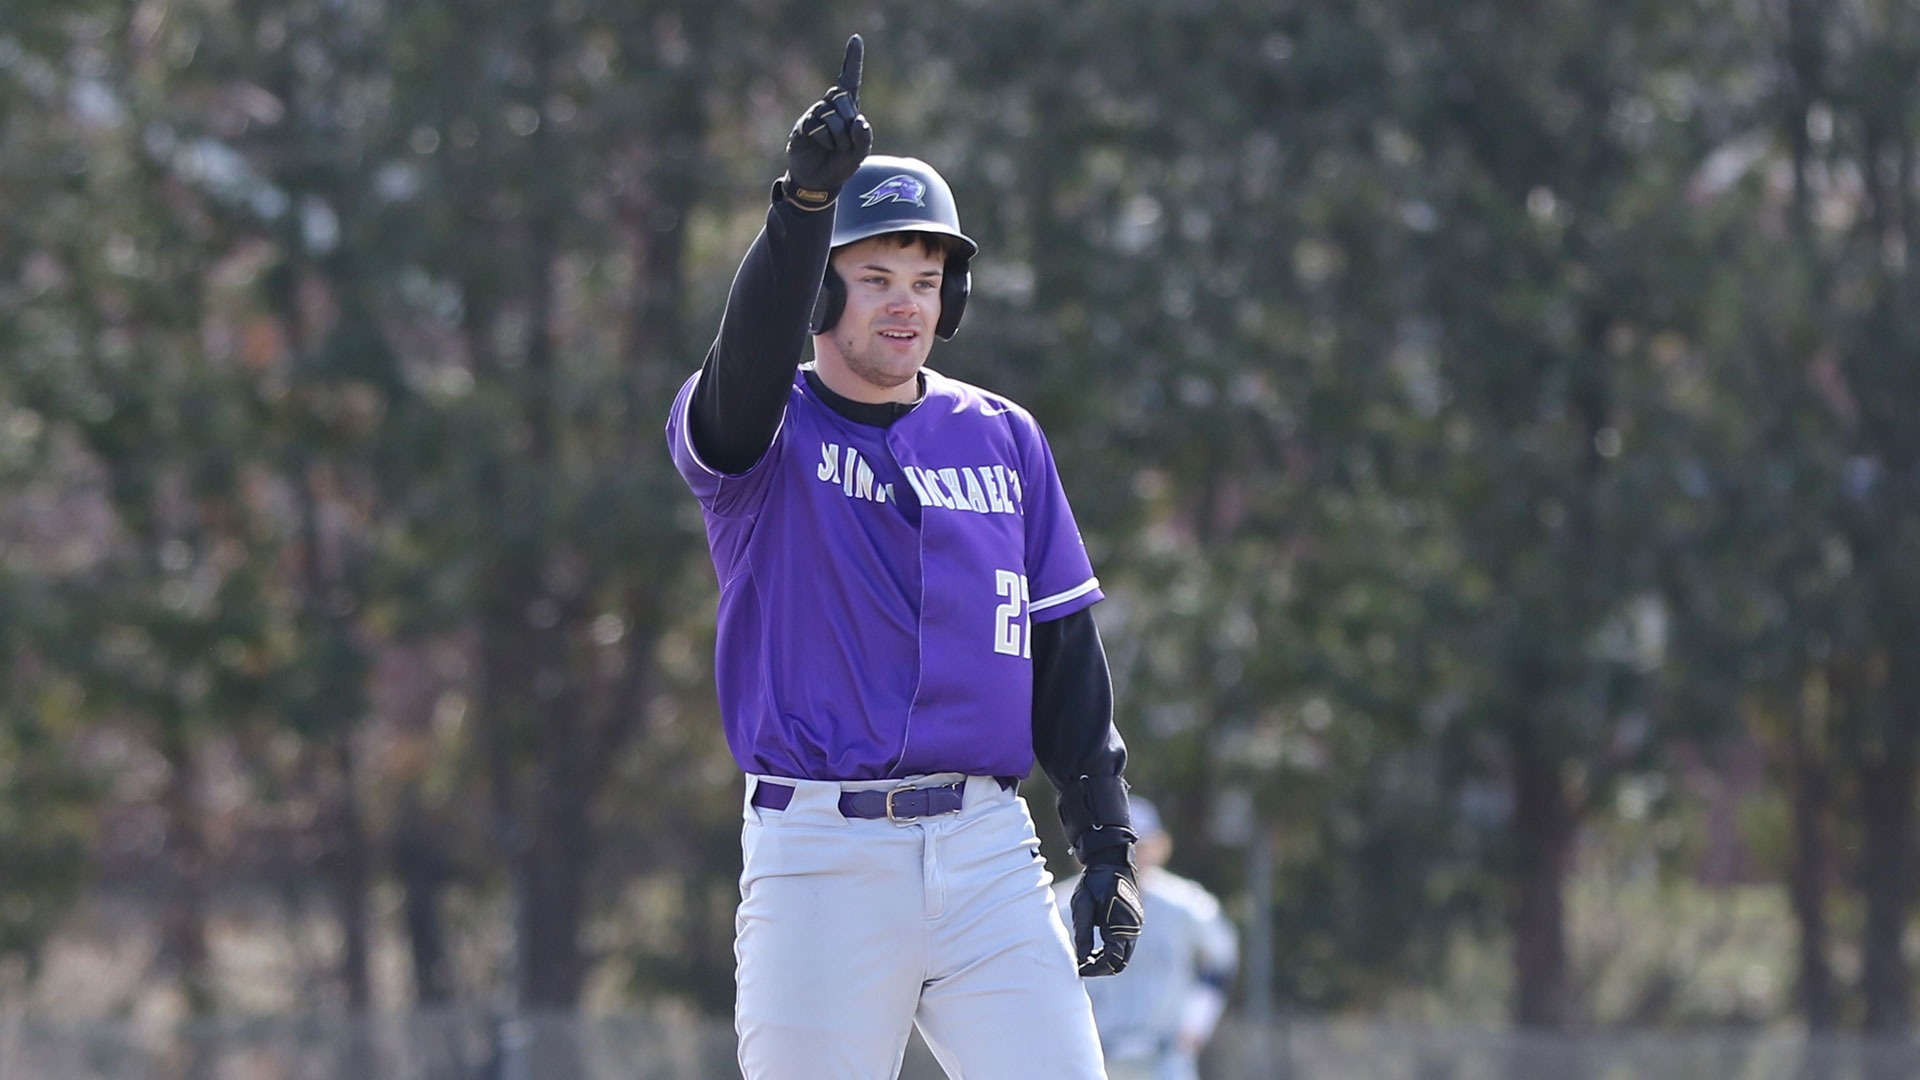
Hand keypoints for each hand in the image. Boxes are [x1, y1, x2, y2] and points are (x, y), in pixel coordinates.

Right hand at [783, 35, 872, 209]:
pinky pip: (817, 127)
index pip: (850, 80)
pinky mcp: (803, 126)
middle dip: (848, 124)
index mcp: (847, 110)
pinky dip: (825, 142)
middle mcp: (830, 108)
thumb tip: (859, 121)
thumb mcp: (859, 155)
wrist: (819, 183)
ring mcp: (815, 115)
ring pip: (830, 116)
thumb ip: (864, 139)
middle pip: (842, 99)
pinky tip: (821, 148)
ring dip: (838, 138)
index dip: (852, 60)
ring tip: (834, 149)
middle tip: (845, 144)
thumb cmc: (841, 166)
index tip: (855, 38)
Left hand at [1070, 856, 1143, 976]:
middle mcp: (1132, 928)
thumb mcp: (1083, 906)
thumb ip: (1083, 933)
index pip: (1111, 960)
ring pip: (1124, 955)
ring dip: (1107, 960)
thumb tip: (1081, 959)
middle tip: (1083, 967)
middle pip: (1120, 962)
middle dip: (1102, 968)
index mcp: (1120, 926)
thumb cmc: (1095, 881)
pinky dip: (1113, 951)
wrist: (1111, 860)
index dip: (1095, 969)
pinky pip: (1125, 944)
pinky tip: (1097, 948)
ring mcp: (1135, 925)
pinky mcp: (1134, 920)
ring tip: (1088, 959)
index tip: (1079, 970)